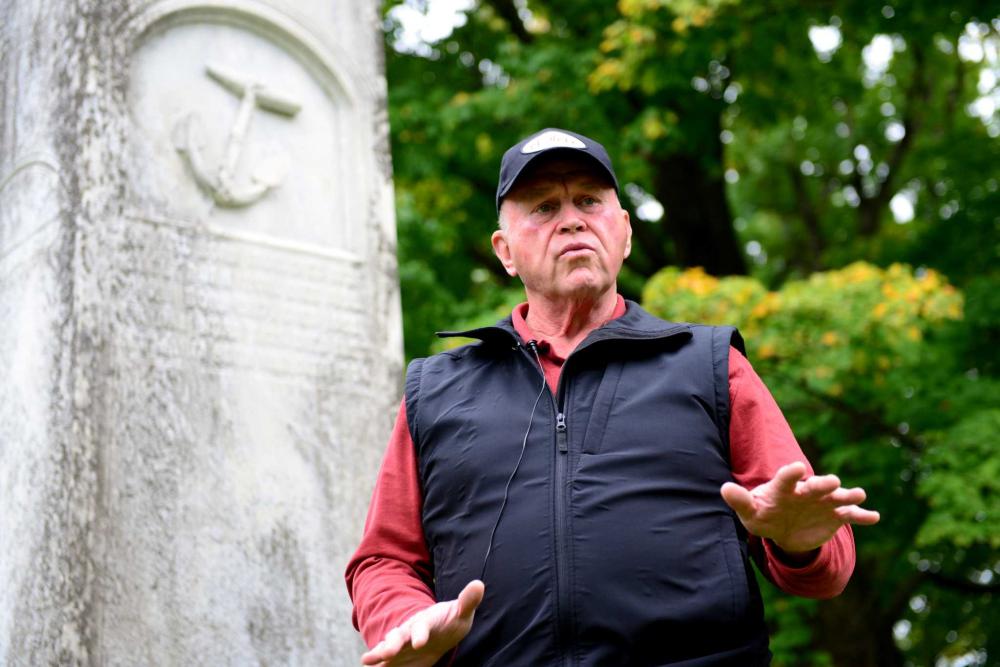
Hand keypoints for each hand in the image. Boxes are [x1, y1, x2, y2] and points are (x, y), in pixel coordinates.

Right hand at [361, 580, 484, 666]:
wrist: (438, 631)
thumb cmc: (450, 621)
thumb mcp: (460, 612)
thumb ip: (467, 601)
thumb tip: (479, 584)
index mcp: (425, 621)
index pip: (422, 626)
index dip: (421, 633)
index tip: (421, 642)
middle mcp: (409, 631)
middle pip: (399, 636)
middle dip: (393, 643)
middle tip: (388, 651)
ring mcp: (401, 643)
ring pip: (388, 647)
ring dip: (379, 652)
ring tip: (367, 660)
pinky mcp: (396, 657)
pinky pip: (384, 661)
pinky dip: (375, 662)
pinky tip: (366, 664)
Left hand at [720, 462, 879, 555]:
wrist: (784, 528)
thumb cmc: (764, 514)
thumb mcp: (750, 511)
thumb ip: (740, 500)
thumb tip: (723, 488)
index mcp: (784, 487)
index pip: (786, 478)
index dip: (790, 473)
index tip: (796, 468)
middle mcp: (806, 491)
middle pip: (816, 486)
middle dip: (823, 484)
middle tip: (832, 481)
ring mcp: (823, 502)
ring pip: (837, 497)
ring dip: (847, 495)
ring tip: (858, 494)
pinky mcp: (835, 516)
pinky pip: (850, 515)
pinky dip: (862, 515)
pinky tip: (874, 516)